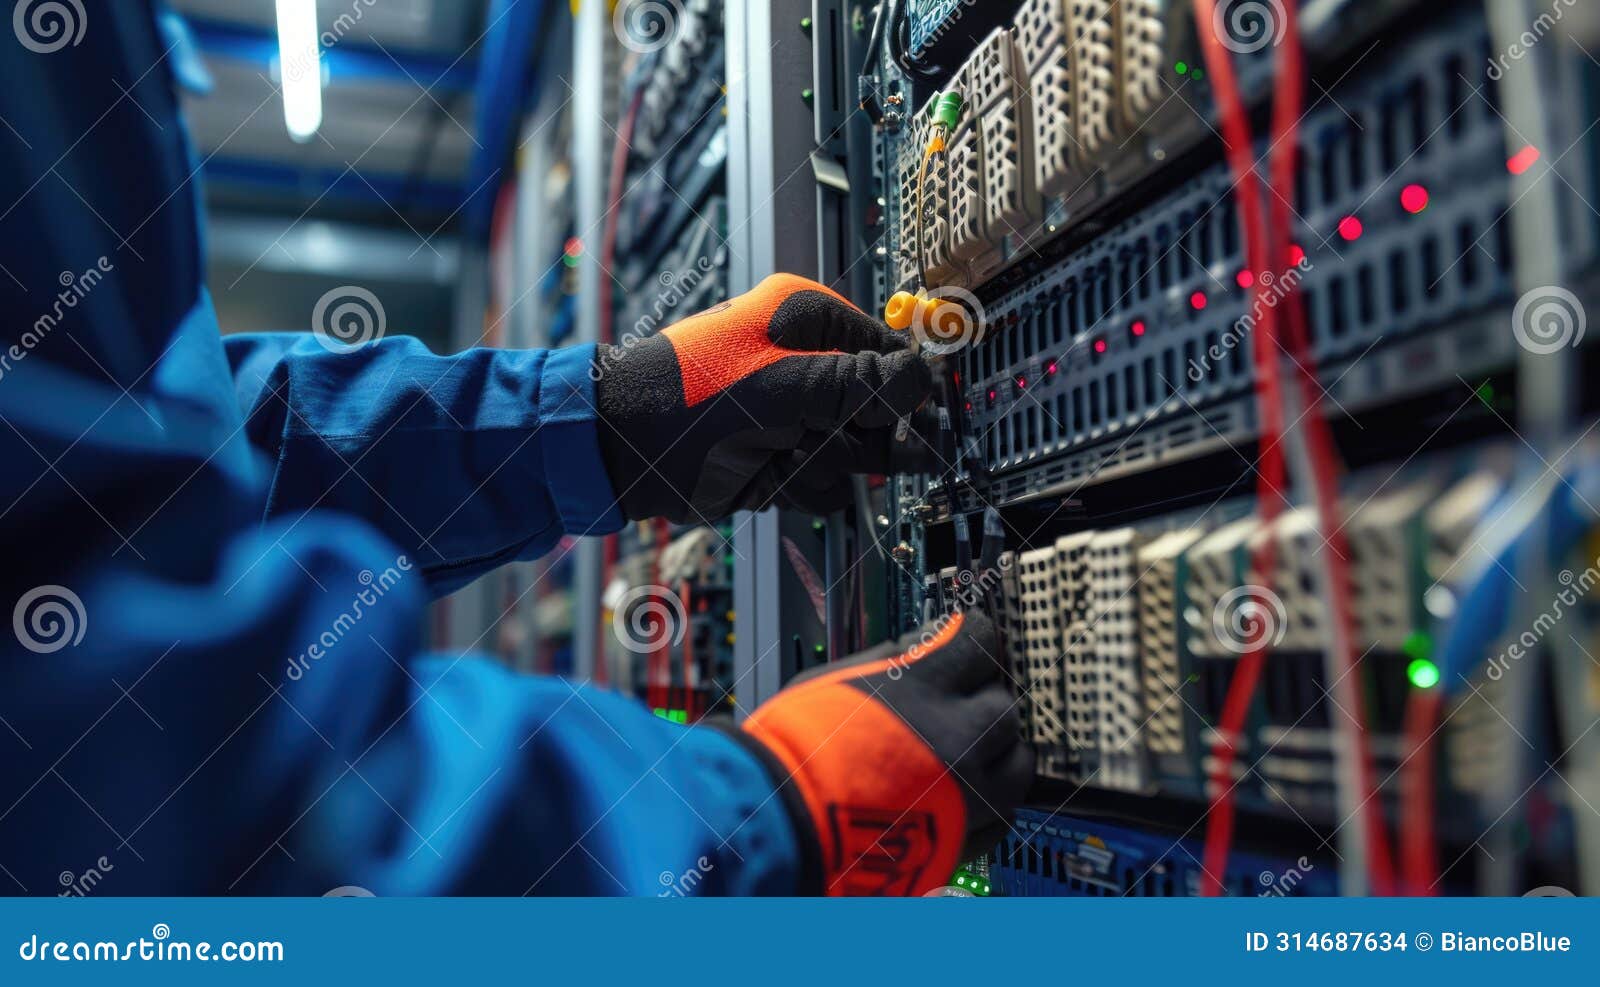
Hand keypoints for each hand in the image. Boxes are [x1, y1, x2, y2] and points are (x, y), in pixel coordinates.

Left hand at [593, 274, 937, 522]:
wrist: (617, 455)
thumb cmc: (685, 405)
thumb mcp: (781, 389)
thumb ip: (859, 383)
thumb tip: (923, 378)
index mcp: (806, 318)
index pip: (890, 353)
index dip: (898, 394)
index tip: (896, 426)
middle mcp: (805, 361)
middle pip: (878, 410)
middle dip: (854, 438)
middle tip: (815, 442)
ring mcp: (793, 411)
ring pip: (853, 452)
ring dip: (823, 467)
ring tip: (778, 457)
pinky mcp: (779, 453)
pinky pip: (822, 479)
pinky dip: (800, 488)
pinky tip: (766, 478)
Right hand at [733, 610, 1031, 895]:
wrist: (778, 826)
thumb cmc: (790, 752)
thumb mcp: (835, 679)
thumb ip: (891, 661)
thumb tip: (921, 643)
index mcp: (924, 688)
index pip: (979, 642)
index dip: (970, 637)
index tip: (961, 640)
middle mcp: (956, 740)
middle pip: (1003, 706)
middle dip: (982, 699)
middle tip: (957, 702)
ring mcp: (964, 797)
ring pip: (1016, 764)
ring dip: (997, 751)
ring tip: (966, 752)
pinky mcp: (959, 842)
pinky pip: (1002, 817)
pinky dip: (989, 800)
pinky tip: (962, 793)